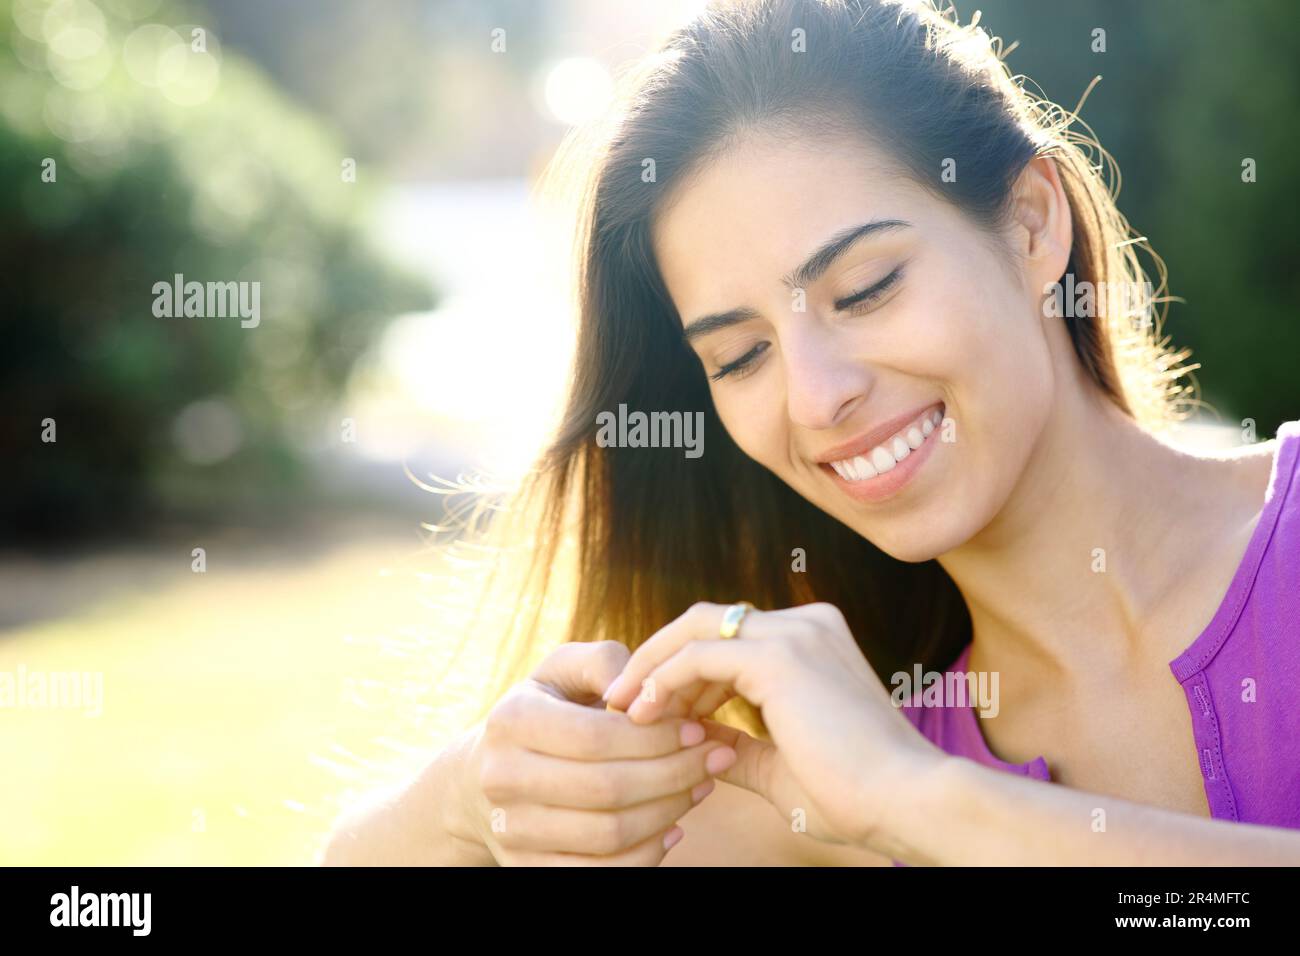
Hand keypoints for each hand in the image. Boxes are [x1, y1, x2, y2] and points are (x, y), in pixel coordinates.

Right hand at [459, 640, 737, 864]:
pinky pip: (600, 875)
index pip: (595, 736)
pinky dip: (646, 855)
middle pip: (606, 789)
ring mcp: (510, 830)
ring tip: (700, 786)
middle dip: (673, 774)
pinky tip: (672, 826)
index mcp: (510, 720)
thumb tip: (641, 686)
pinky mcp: (526, 869)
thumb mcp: (565, 670)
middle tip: (715, 759)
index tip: (698, 730)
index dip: (655, 737)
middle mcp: (500, 778)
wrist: (488, 772)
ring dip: (668, 812)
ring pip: (609, 835)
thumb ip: (603, 662)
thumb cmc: (547, 708)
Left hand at [601, 602, 944, 848]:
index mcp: (814, 640)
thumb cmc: (857, 795)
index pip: (729, 636)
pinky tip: (643, 712)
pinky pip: (698, 655)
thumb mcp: (784, 765)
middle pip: (706, 620)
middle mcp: (807, 623)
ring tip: (623, 707)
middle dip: (657, 657)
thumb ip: (742, 747)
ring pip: (696, 628)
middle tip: (620, 699)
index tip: (649, 709)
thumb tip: (700, 744)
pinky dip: (664, 680)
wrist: (907, 803)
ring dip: (652, 666)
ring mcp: (796, 633)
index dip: (683, 670)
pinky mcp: (780, 657)